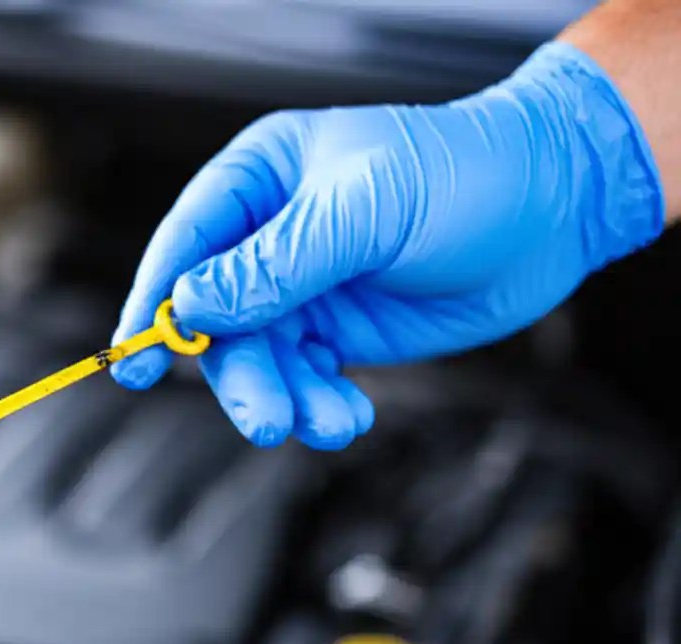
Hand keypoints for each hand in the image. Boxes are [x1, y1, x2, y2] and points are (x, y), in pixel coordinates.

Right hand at [111, 41, 663, 449]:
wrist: (554, 209)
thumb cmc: (465, 175)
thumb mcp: (365, 212)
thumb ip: (276, 264)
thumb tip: (192, 307)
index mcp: (259, 179)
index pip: (186, 244)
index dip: (156, 303)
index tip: (135, 360)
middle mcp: (269, 233)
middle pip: (217, 317)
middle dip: (239, 373)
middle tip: (265, 418)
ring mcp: (302, 284)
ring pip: (260, 357)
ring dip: (284, 398)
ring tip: (325, 423)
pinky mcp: (337, 328)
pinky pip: (304, 377)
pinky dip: (318, 403)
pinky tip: (345, 416)